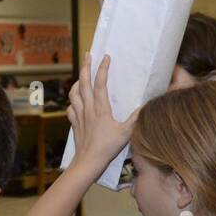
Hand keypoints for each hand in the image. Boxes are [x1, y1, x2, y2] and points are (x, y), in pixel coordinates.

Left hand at [68, 53, 135, 179]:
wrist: (88, 162)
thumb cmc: (107, 147)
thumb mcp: (126, 133)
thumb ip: (135, 118)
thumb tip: (145, 106)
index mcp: (100, 108)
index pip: (100, 83)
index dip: (103, 68)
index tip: (106, 57)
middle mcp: (87, 109)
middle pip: (83, 83)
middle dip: (85, 66)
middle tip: (87, 54)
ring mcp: (79, 115)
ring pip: (73, 93)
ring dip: (76, 81)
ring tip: (81, 75)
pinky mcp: (74, 123)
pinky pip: (70, 107)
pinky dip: (72, 100)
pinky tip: (75, 100)